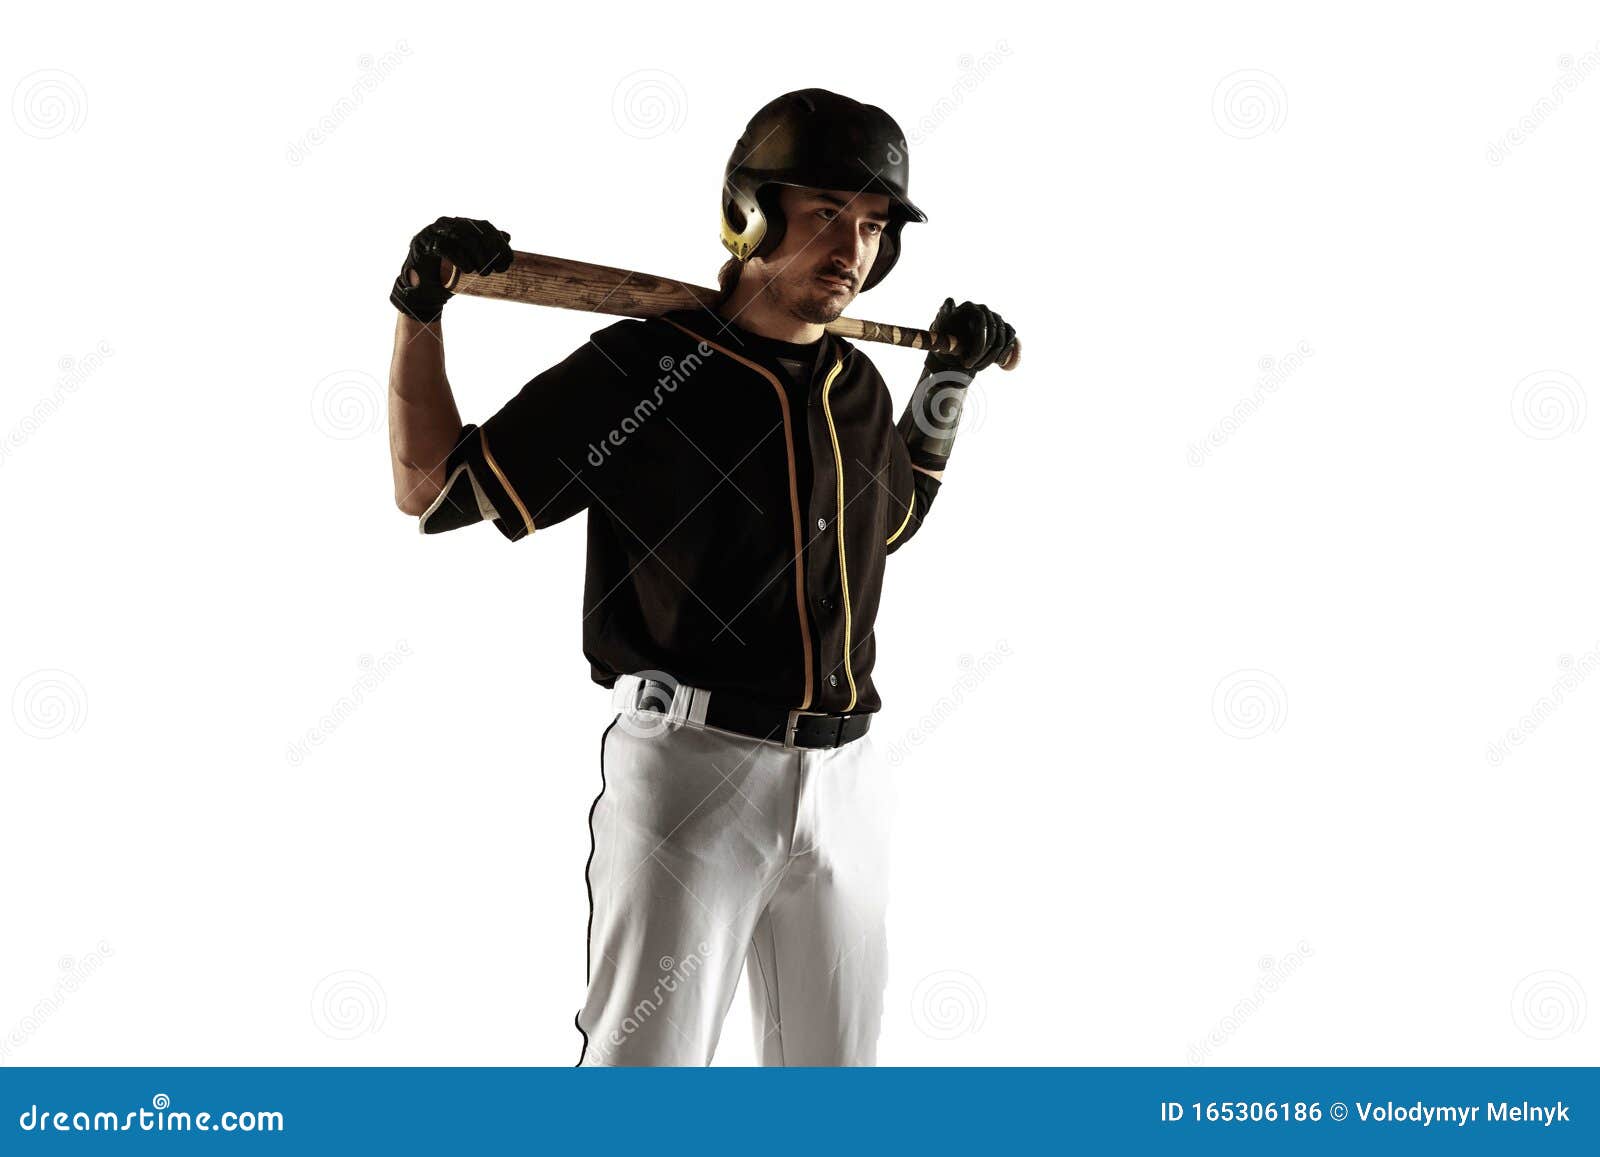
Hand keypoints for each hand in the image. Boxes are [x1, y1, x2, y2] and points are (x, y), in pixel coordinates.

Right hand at [390, 217, 513, 323]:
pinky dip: (459, 258)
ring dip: (478, 254)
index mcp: (460, 225)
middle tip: (495, 270)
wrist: (424, 291)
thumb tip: (507, 236)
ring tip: (483, 273)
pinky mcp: (422, 245)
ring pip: (461, 236)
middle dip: (490, 250)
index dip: (500, 243)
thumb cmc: (449, 274)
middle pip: (475, 230)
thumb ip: (487, 247)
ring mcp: (433, 232)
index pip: (486, 227)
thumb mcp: (471, 260)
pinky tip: (468, 270)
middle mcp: (447, 224)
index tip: (507, 263)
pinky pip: (443, 246)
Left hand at [925, 297, 1015, 376]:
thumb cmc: (945, 332)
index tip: (968, 362)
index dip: (978, 347)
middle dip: (984, 355)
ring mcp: (995, 317)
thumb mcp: (941, 326)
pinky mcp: (1003, 326)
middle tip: (972, 368)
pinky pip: (1010, 336)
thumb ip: (943, 315)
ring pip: (1003, 337)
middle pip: (994, 333)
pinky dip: (1006, 350)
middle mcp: (985, 310)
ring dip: (994, 356)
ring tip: (980, 368)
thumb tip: (949, 302)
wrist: (952, 337)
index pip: (982, 326)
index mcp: (970, 308)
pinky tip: (998, 362)